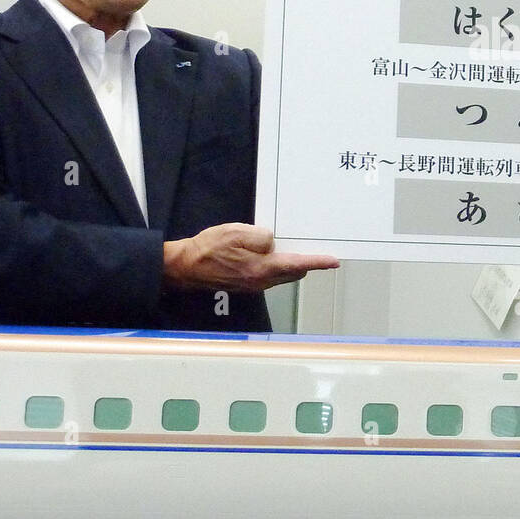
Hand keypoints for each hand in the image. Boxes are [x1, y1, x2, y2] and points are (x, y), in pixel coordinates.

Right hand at [163, 223, 337, 291]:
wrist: (185, 266)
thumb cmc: (209, 248)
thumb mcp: (237, 233)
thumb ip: (261, 237)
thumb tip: (272, 243)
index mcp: (262, 269)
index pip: (297, 265)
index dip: (318, 262)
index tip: (334, 261)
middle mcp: (261, 282)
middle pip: (293, 273)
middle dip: (304, 262)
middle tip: (311, 248)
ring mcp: (253, 285)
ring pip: (281, 275)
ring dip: (288, 264)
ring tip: (287, 247)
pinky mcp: (245, 285)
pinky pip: (268, 275)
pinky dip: (274, 266)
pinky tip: (266, 253)